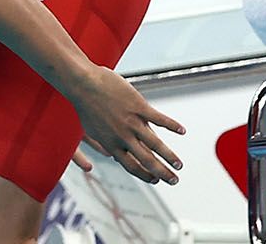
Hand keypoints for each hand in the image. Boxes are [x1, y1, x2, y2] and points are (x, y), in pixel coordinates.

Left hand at [72, 68, 184, 184]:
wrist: (83, 83)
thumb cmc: (85, 105)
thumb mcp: (91, 130)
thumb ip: (104, 144)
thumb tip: (111, 156)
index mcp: (111, 144)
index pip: (131, 166)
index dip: (145, 175)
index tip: (156, 181)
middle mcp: (123, 136)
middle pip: (146, 160)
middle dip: (162, 173)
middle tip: (174, 181)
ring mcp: (131, 121)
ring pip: (155, 144)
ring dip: (169, 157)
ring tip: (180, 166)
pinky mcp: (138, 106)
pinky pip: (158, 119)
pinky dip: (171, 125)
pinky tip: (182, 131)